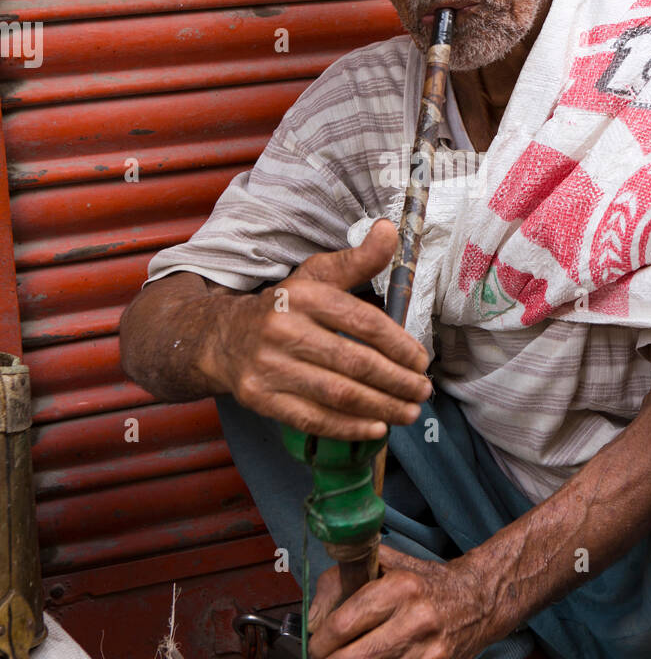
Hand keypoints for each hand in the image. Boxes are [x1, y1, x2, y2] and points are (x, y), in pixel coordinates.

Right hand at [200, 219, 432, 439]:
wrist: (221, 337)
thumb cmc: (283, 306)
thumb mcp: (316, 276)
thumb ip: (358, 260)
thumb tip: (390, 230)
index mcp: (304, 295)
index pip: (363, 322)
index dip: (399, 345)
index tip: (421, 361)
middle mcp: (283, 329)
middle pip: (354, 362)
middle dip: (397, 381)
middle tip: (421, 391)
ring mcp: (269, 366)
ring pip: (338, 394)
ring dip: (382, 407)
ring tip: (408, 412)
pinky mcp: (260, 397)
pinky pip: (312, 419)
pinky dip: (348, 427)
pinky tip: (376, 428)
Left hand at [300, 544, 491, 658]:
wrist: (478, 603)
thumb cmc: (425, 583)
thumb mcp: (385, 563)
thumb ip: (343, 581)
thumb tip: (310, 620)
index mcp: (402, 588)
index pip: (345, 623)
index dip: (318, 642)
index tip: (310, 647)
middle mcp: (417, 623)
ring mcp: (427, 658)